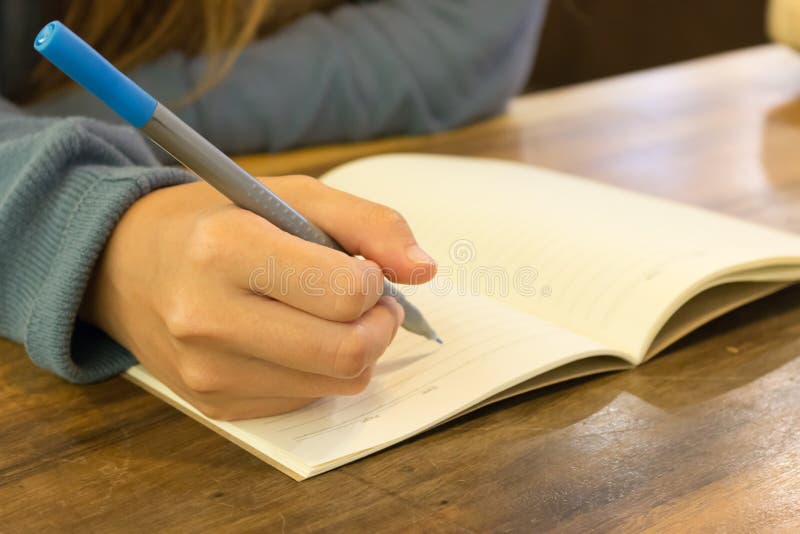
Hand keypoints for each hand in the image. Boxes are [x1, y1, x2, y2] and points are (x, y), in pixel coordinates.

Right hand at [80, 175, 436, 419]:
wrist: (125, 265)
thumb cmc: (216, 220)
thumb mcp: (290, 194)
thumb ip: (367, 223)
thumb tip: (424, 270)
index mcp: (228, 249)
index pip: (346, 292)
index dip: (375, 281)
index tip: (363, 268)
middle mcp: (210, 317)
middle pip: (347, 351)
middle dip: (380, 325)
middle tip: (369, 302)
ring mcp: (209, 370)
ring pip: (337, 383)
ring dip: (356, 350)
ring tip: (330, 316)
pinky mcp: (215, 404)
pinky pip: (307, 399)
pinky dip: (319, 371)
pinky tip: (292, 339)